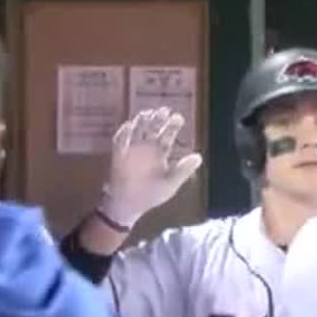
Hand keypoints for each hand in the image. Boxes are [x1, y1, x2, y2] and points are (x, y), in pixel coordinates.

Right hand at [101, 108, 202, 226]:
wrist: (128, 206)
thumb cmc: (150, 195)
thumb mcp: (170, 184)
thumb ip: (183, 170)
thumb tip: (199, 156)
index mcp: (160, 153)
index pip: (167, 135)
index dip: (172, 125)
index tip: (178, 117)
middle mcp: (146, 148)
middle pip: (152, 128)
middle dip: (158, 118)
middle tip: (164, 110)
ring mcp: (132, 150)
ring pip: (136, 130)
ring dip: (141, 121)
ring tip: (147, 113)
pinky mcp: (118, 155)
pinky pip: (119, 141)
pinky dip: (123, 134)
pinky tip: (128, 126)